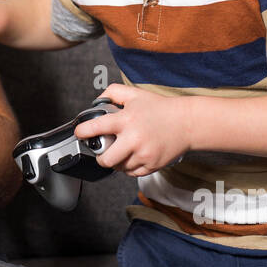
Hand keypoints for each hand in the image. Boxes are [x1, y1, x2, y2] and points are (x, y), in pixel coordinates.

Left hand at [73, 83, 190, 176]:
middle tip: (101, 152)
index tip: (79, 133)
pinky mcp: (152, 165)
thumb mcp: (135, 94)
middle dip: (100, 157)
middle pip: (106, 159)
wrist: (187, 123)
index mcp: (126, 120)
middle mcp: (134, 139)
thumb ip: (113, 93)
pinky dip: (129, 167)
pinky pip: (132, 173)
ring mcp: (143, 154)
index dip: (83, 131)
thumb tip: (97, 101)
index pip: (97, 127)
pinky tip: (133, 157)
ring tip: (122, 151)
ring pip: (119, 168)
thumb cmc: (161, 108)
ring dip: (117, 162)